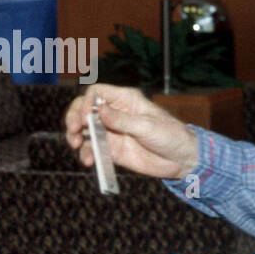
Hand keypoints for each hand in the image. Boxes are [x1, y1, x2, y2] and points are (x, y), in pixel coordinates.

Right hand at [63, 83, 198, 180]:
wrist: (181, 159)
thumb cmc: (170, 135)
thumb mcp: (147, 126)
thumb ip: (122, 120)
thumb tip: (100, 110)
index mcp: (125, 100)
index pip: (97, 93)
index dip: (86, 102)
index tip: (85, 118)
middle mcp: (114, 114)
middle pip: (84, 109)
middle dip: (73, 117)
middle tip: (73, 130)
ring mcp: (111, 132)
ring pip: (83, 130)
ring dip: (74, 135)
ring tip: (76, 144)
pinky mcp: (111, 150)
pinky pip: (93, 150)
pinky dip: (86, 154)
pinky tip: (89, 160)